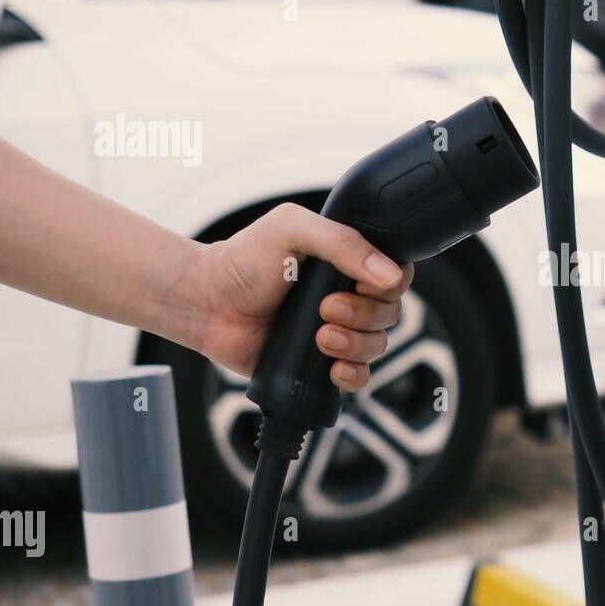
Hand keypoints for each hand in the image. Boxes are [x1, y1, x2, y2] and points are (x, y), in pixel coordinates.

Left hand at [184, 203, 411, 389]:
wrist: (207, 303)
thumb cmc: (242, 261)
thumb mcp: (292, 229)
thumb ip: (342, 242)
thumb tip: (388, 272)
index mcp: (348, 260)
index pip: (397, 274)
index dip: (388, 284)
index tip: (361, 284)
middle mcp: (348, 294)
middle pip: (390, 313)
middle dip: (364, 315)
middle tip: (326, 308)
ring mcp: (338, 329)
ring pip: (377, 345)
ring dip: (355, 344)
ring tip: (320, 337)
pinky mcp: (322, 362)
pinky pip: (360, 376)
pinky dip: (353, 374)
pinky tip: (333, 367)